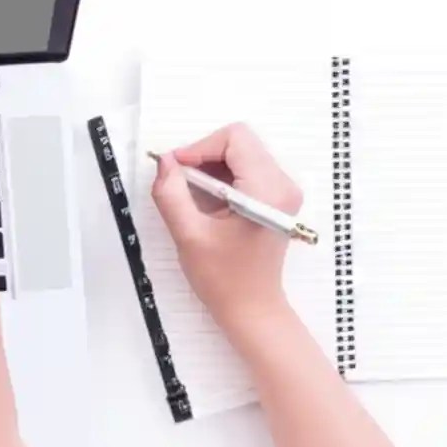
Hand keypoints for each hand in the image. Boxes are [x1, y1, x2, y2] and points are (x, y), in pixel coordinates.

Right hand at [151, 122, 303, 329]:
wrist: (251, 308)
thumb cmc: (223, 278)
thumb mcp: (188, 235)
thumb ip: (171, 193)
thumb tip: (164, 161)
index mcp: (267, 191)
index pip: (235, 139)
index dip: (199, 147)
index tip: (176, 171)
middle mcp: (283, 185)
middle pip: (239, 142)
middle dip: (204, 156)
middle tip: (180, 182)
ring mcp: (283, 191)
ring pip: (241, 153)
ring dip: (211, 166)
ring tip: (192, 195)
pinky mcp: (276, 198)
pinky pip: (246, 168)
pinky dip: (222, 176)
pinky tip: (207, 201)